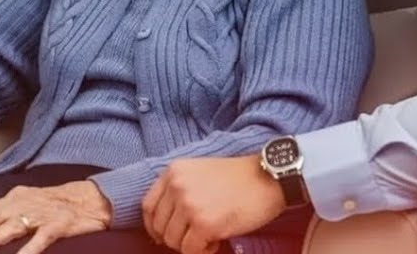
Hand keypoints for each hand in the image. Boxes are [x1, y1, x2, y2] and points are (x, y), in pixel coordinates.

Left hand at [0, 181, 111, 253]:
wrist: (94, 198)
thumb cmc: (58, 205)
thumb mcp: (29, 203)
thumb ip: (8, 214)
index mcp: (15, 197)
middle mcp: (25, 202)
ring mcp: (42, 213)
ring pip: (11, 227)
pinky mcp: (60, 223)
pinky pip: (41, 237)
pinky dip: (29, 249)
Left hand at [143, 156, 285, 253]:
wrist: (268, 178)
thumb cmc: (238, 178)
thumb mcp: (199, 172)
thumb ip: (178, 190)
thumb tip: (162, 225)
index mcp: (173, 172)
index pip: (148, 207)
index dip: (154, 226)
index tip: (163, 234)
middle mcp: (177, 186)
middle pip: (159, 227)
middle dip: (176, 237)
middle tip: (197, 235)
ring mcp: (189, 205)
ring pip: (173, 241)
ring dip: (190, 245)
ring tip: (211, 235)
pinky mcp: (204, 224)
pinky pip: (191, 250)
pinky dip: (203, 252)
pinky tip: (218, 240)